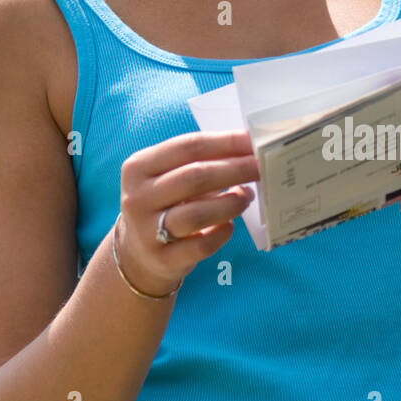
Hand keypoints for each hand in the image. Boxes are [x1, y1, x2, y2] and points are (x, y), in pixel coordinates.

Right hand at [115, 130, 259, 296]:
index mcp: (139, 167)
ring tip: (248, 197)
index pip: (188, 147)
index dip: (227, 142)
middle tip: (262, 168)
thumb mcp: (169, 178)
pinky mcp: (163, 260)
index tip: (255, 141)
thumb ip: (201, 162)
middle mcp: (137, 197)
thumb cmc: (165, 205)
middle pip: (195, 177)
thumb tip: (250, 149)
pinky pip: (202, 245)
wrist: (138, 254)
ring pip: (197, 214)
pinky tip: (230, 226)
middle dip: (235, 170)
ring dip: (231, 203)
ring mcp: (147, 231)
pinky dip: (222, 233)